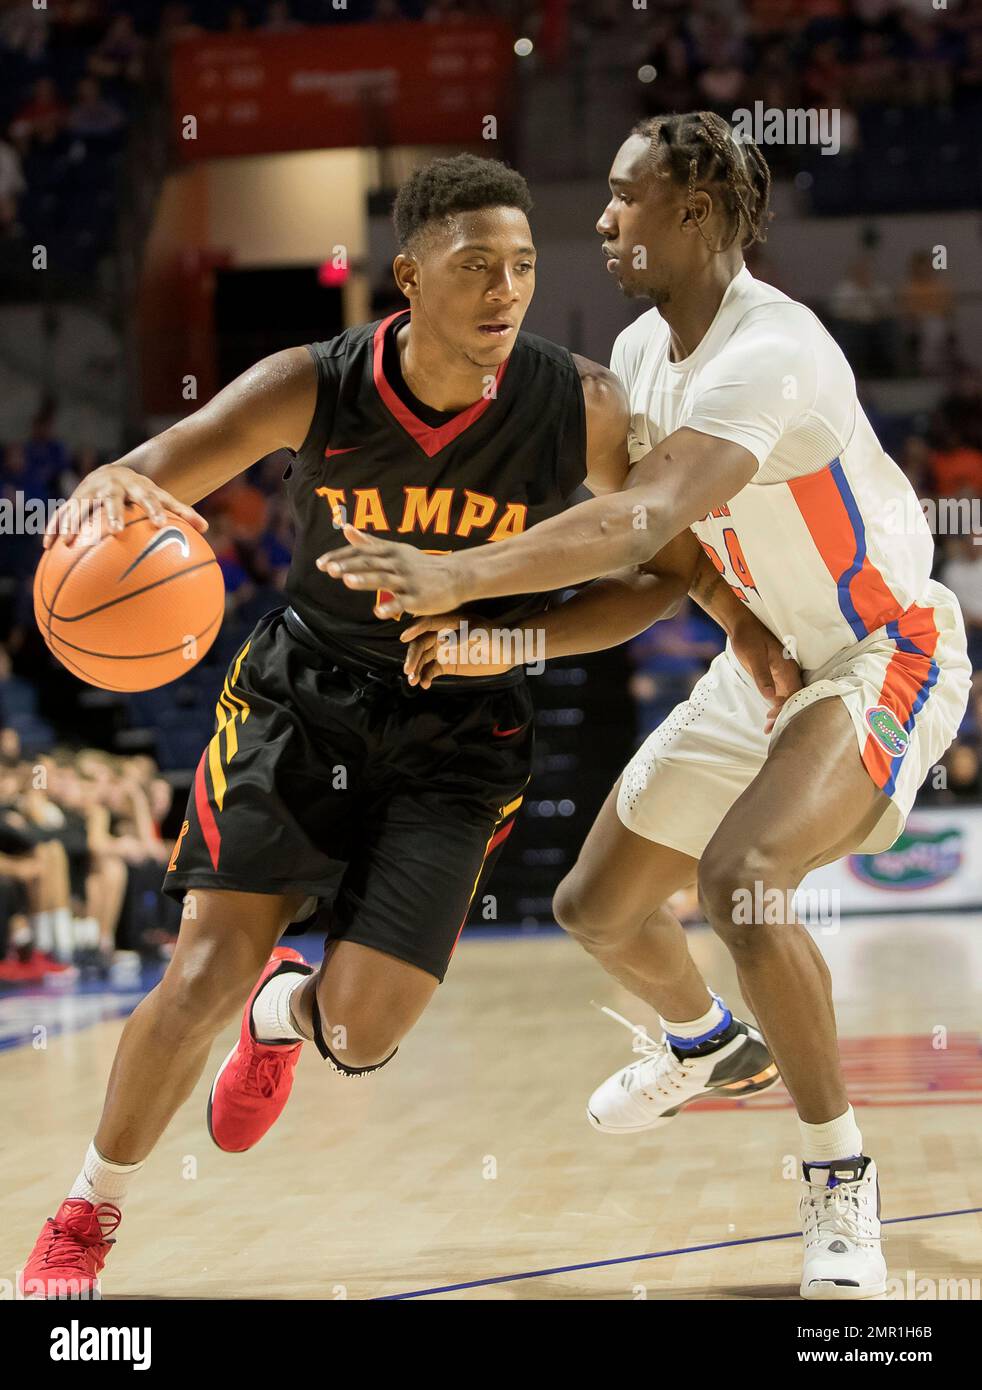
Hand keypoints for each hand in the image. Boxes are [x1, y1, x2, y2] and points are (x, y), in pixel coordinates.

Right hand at [44, 464, 207, 548]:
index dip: (155, 511)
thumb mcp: (162, 498)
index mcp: (136, 487)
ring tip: (68, 542)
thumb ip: (182, 512)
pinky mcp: (73, 500)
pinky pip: (61, 515)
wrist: (112, 473)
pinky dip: (55, 528)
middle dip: (113, 514)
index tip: (162, 526)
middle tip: (115, 531)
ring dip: (74, 523)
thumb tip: (206, 528)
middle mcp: (111, 487)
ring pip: (80, 507)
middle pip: (111, 500)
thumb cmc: (143, 493)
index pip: (149, 498)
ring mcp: (90, 492)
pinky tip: (48, 548)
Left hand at [318, 525, 465, 617]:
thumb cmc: (422, 565)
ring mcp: (409, 581)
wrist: (457, 575)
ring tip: (347, 581)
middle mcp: (398, 564)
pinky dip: (391, 606)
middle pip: (370, 563)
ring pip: (385, 579)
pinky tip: (377, 612)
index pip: (362, 551)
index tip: (321, 563)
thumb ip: (370, 542)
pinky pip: (403, 602)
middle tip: (328, 568)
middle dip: (349, 565)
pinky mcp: (419, 598)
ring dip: (366, 580)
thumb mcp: (396, 550)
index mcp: (390, 552)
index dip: (341, 556)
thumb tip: (346, 529)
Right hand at [399, 612, 516, 687]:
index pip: (428, 623)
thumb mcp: (482, 634)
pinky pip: (431, 670)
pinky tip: (425, 685)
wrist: (506, 653)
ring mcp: (443, 650)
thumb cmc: (496, 637)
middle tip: (408, 670)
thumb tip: (441, 641)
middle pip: (420, 643)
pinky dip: (425, 677)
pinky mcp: (446, 664)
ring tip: (414, 681)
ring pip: (423, 658)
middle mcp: (442, 634)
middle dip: (413, 656)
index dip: (415, 629)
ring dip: (416, 669)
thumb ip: (462, 636)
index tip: (404, 638)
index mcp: (449, 621)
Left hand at [730, 615, 801, 733]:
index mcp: (788, 668)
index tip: (773, 721)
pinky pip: (781, 693)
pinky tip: (770, 716)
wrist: (743, 625)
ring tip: (768, 728)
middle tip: (769, 730)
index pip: (793, 694)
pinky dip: (776, 705)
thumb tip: (769, 696)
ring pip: (788, 697)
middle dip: (784, 715)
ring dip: (780, 712)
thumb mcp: (753, 656)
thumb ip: (762, 676)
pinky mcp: (776, 675)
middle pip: (793, 698)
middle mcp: (789, 672)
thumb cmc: (749, 637)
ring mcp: (783, 674)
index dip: (786, 710)